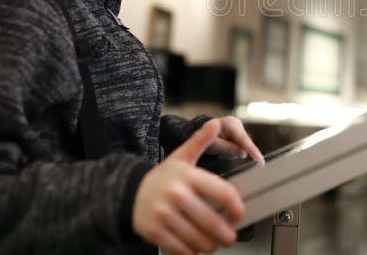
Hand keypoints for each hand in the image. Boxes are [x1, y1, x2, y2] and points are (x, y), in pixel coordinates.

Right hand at [132, 120, 244, 254]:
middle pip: (212, 221)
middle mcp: (176, 194)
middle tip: (229, 237)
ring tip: (213, 243)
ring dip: (210, 245)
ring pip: (198, 238)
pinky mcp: (154, 231)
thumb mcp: (181, 157)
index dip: (237, 208)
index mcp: (188, 175)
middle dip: (226, 234)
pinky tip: (194, 248)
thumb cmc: (162, 178)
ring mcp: (164, 214)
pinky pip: (180, 248)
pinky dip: (191, 252)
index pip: (223, 193)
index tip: (239, 215)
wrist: (128, 192)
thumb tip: (216, 124)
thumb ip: (200, 141)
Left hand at [203, 116, 263, 164]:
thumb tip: (244, 154)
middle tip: (220, 154)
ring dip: (232, 153)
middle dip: (234, 152)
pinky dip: (232, 151)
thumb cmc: (205, 138)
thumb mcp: (213, 145)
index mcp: (230, 123)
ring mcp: (239, 128)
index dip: (252, 150)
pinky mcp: (239, 134)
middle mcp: (237, 124)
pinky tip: (224, 149)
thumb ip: (229, 149)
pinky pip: (240, 147)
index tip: (260, 160)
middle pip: (243, 144)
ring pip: (242, 147)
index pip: (243, 139)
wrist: (203, 133)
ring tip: (220, 151)